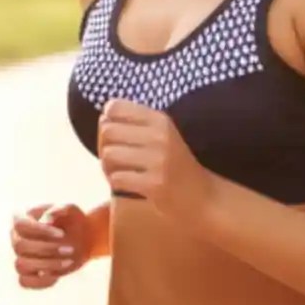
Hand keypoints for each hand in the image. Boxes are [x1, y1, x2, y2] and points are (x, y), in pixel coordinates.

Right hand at [10, 203, 90, 289]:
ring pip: (20, 265)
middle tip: (70, 249)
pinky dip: (39, 282)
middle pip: (20, 246)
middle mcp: (16, 237)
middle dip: (46, 249)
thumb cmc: (73, 220)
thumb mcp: (71, 209)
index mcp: (22, 218)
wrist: (82, 237)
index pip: (20, 225)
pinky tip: (57, 276)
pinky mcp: (27, 273)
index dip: (40, 231)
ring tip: (67, 262)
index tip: (62, 234)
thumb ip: (59, 208)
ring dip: (46, 265)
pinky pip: (24, 282)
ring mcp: (21, 256)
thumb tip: (46, 220)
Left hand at [98, 99, 215, 223]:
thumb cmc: (175, 165)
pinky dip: (117, 184)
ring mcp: (158, 161)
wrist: (202, 197)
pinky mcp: (154, 184)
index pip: (114, 107)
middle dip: (104, 147)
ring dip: (108, 167)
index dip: (107, 122)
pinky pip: (116, 179)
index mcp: (160, 120)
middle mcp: (160, 136)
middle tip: (115, 160)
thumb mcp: (162, 135)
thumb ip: (135, 124)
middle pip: (107, 131)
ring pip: (109, 155)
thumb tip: (102, 118)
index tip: (117, 137)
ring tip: (120, 172)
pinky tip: (129, 185)